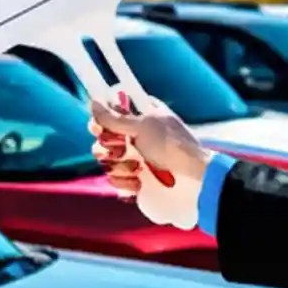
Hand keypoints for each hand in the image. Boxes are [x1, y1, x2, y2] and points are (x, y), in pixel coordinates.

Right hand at [88, 96, 212, 194]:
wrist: (195, 177)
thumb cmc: (172, 144)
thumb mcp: (142, 127)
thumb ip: (114, 118)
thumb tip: (92, 102)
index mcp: (140, 115)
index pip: (109, 113)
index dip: (100, 122)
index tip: (99, 129)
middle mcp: (136, 134)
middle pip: (103, 139)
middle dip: (109, 149)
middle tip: (122, 151)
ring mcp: (136, 156)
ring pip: (108, 162)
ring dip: (119, 167)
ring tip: (138, 170)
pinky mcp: (137, 177)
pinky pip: (117, 179)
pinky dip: (124, 183)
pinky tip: (137, 185)